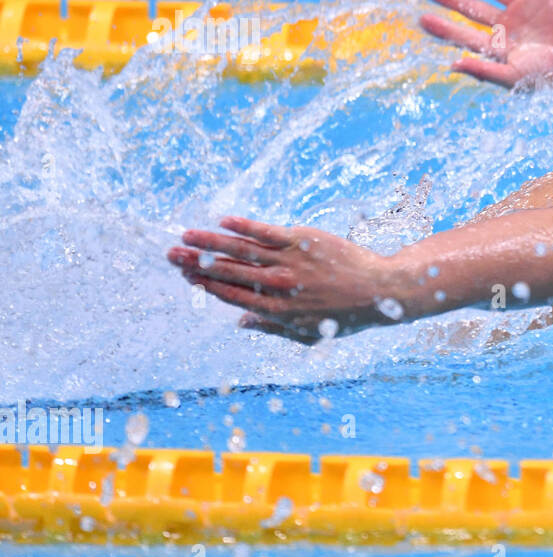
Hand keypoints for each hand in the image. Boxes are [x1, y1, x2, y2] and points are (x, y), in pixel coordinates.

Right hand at [166, 216, 395, 343]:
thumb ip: (271, 328)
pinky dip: (243, 227)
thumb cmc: (344, 317)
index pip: (231, 295)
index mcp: (276, 310)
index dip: (206, 285)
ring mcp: (288, 262)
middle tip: (171, 254)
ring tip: (186, 236)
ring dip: (209, 242)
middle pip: (228, 272)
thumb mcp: (308, 335)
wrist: (377, 290)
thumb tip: (240, 322)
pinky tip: (223, 222)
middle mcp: (277, 286)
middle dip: (196, 263)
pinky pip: (266, 232)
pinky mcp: (301, 240)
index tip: (187, 277)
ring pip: (240, 250)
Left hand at [420, 0, 552, 85]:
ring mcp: (524, 8)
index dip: (443, 27)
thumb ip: (482, 69)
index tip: (422, 18)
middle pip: (472, 9)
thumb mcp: (512, 74)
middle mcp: (508, 26)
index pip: (465, 33)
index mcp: (500, 46)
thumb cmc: (549, 73)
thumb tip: (451, 64)